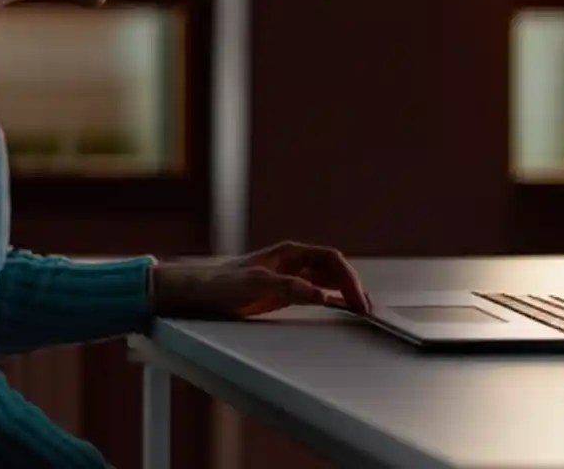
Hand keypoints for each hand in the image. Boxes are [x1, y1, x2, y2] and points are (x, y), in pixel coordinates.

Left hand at [150, 241, 370, 318]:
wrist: (197, 294)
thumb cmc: (221, 284)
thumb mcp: (255, 285)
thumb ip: (289, 288)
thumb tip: (321, 294)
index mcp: (290, 253)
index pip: (331, 259)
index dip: (348, 277)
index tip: (357, 298)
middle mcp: (294, 263)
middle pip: (334, 269)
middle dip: (353, 286)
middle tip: (366, 308)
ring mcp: (290, 278)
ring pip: (328, 281)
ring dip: (345, 293)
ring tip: (361, 310)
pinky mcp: (284, 294)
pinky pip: (316, 294)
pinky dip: (332, 301)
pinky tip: (341, 310)